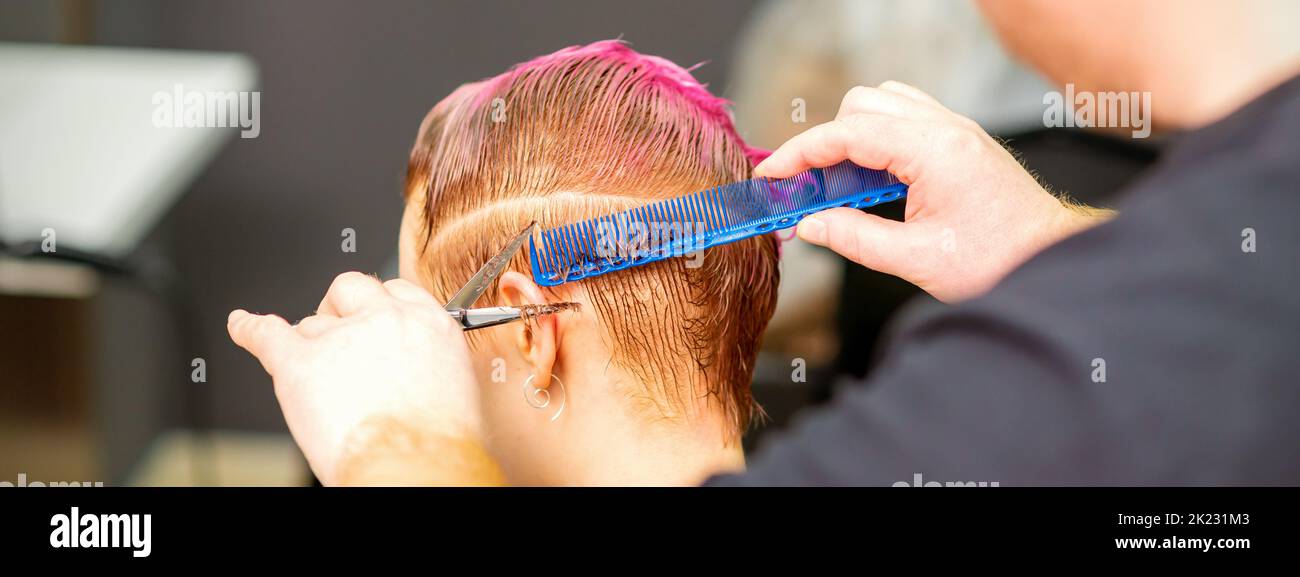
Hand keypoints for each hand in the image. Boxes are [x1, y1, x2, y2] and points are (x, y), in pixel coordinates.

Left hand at [227, 272, 498, 485]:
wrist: (411, 465)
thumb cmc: (436, 443)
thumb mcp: (455, 388)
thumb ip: (427, 364)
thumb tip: (410, 371)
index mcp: (427, 325)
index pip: (394, 291)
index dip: (377, 305)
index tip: (370, 315)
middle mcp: (383, 321)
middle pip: (350, 289)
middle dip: (340, 310)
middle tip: (338, 336)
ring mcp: (338, 339)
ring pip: (311, 325)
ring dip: (309, 345)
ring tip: (311, 372)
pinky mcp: (300, 363)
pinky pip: (265, 335)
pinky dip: (249, 329)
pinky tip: (241, 325)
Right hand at [755, 82, 1110, 302]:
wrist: (1053, 260)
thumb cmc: (999, 262)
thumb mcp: (916, 260)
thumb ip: (854, 238)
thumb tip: (809, 225)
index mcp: (934, 151)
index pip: (846, 134)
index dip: (800, 154)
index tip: (772, 176)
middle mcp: (946, 128)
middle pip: (862, 106)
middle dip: (825, 143)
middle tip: (806, 189)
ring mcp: (956, 130)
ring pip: (884, 103)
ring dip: (852, 136)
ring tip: (839, 186)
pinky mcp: (960, 141)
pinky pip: (907, 119)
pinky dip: (878, 140)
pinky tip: (873, 181)